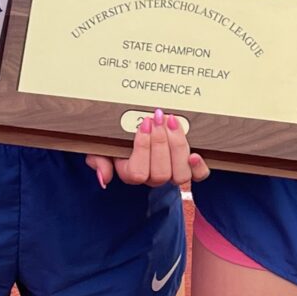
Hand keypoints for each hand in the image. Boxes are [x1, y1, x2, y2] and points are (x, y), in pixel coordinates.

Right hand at [84, 108, 209, 189]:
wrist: (134, 128)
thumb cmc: (117, 137)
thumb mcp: (101, 145)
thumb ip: (98, 160)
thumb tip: (104, 177)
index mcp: (131, 174)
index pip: (137, 173)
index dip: (142, 148)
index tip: (143, 122)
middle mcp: (153, 177)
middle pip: (160, 173)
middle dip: (160, 142)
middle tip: (158, 117)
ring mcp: (172, 173)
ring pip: (179, 174)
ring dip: (177, 147)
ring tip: (172, 122)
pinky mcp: (189, 168)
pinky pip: (198, 176)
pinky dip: (198, 168)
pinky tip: (195, 154)